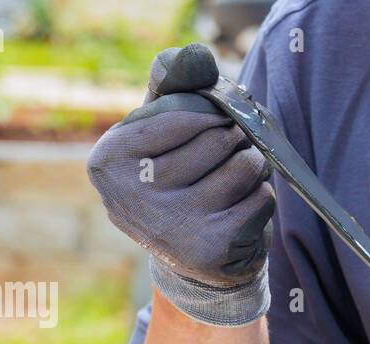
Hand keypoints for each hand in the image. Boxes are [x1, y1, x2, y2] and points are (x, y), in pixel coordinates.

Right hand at [87, 44, 274, 326]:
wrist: (190, 258)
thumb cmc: (175, 177)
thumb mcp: (159, 130)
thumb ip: (172, 87)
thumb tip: (198, 57)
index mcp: (108, 161)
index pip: (181, 112)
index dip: (210, 112)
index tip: (212, 122)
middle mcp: (132, 198)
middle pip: (217, 138)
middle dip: (234, 140)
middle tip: (226, 154)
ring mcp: (173, 227)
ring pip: (244, 166)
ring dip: (253, 166)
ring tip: (235, 178)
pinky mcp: (211, 249)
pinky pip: (261, 199)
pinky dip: (261, 198)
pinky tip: (240, 209)